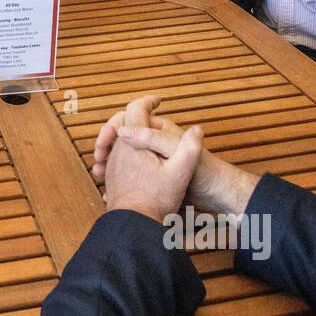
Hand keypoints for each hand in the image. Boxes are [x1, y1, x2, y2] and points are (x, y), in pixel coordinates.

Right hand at [94, 95, 258, 216]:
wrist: (216, 196)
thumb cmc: (204, 171)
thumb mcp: (176, 152)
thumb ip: (152, 138)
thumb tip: (123, 130)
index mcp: (159, 130)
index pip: (129, 119)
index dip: (113, 128)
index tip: (104, 144)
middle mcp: (154, 141)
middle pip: (122, 137)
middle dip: (107, 147)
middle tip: (99, 161)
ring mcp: (153, 158)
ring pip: (122, 155)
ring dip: (109, 163)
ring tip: (100, 175)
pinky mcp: (153, 175)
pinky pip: (129, 172)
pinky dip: (117, 177)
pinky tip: (110, 190)